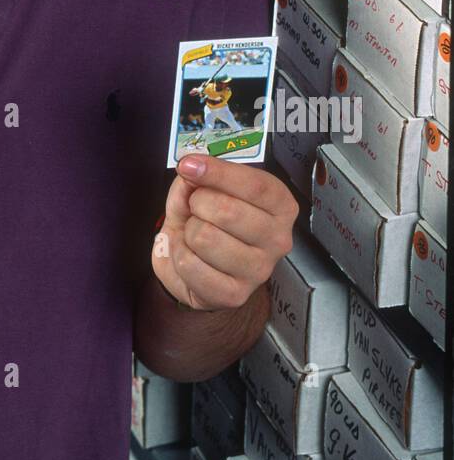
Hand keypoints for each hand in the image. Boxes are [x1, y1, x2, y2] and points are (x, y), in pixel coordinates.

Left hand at [151, 155, 297, 310]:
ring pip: (205, 237)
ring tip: (194, 235)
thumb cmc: (206, 221)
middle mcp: (278, 239)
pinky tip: (189, 256)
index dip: (217, 172)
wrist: (194, 267)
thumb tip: (189, 172)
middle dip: (197, 204)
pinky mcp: (235, 295)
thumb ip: (194, 178)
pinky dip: (179, 255)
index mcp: (279, 206)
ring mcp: (259, 270)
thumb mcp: (198, 191)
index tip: (188, 164)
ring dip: (188, 232)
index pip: (254, 185)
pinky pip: (190, 264)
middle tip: (195, 208)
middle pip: (227, 210)